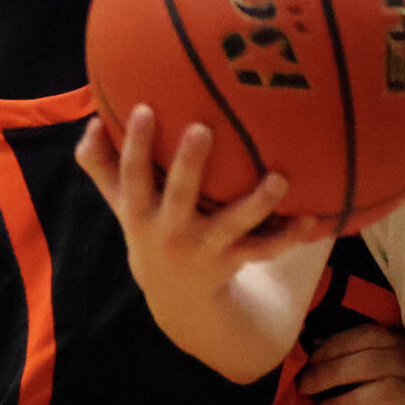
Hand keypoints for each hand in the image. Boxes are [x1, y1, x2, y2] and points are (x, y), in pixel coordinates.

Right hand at [75, 106, 320, 303]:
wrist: (175, 296)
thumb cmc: (149, 227)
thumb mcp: (119, 201)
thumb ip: (100, 163)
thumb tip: (92, 119)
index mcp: (141, 212)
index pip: (133, 174)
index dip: (136, 144)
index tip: (145, 108)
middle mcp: (171, 231)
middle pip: (180, 196)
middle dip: (190, 164)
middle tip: (202, 128)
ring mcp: (206, 248)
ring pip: (233, 226)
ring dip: (257, 204)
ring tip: (280, 179)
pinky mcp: (235, 261)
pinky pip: (265, 250)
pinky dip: (290, 237)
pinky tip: (313, 217)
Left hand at [298, 322, 404, 404]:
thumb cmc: (376, 389)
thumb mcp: (364, 366)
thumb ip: (343, 355)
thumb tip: (310, 345)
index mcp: (398, 343)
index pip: (368, 336)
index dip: (335, 347)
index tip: (309, 362)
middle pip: (371, 363)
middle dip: (331, 373)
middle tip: (304, 387)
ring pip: (384, 391)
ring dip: (345, 402)